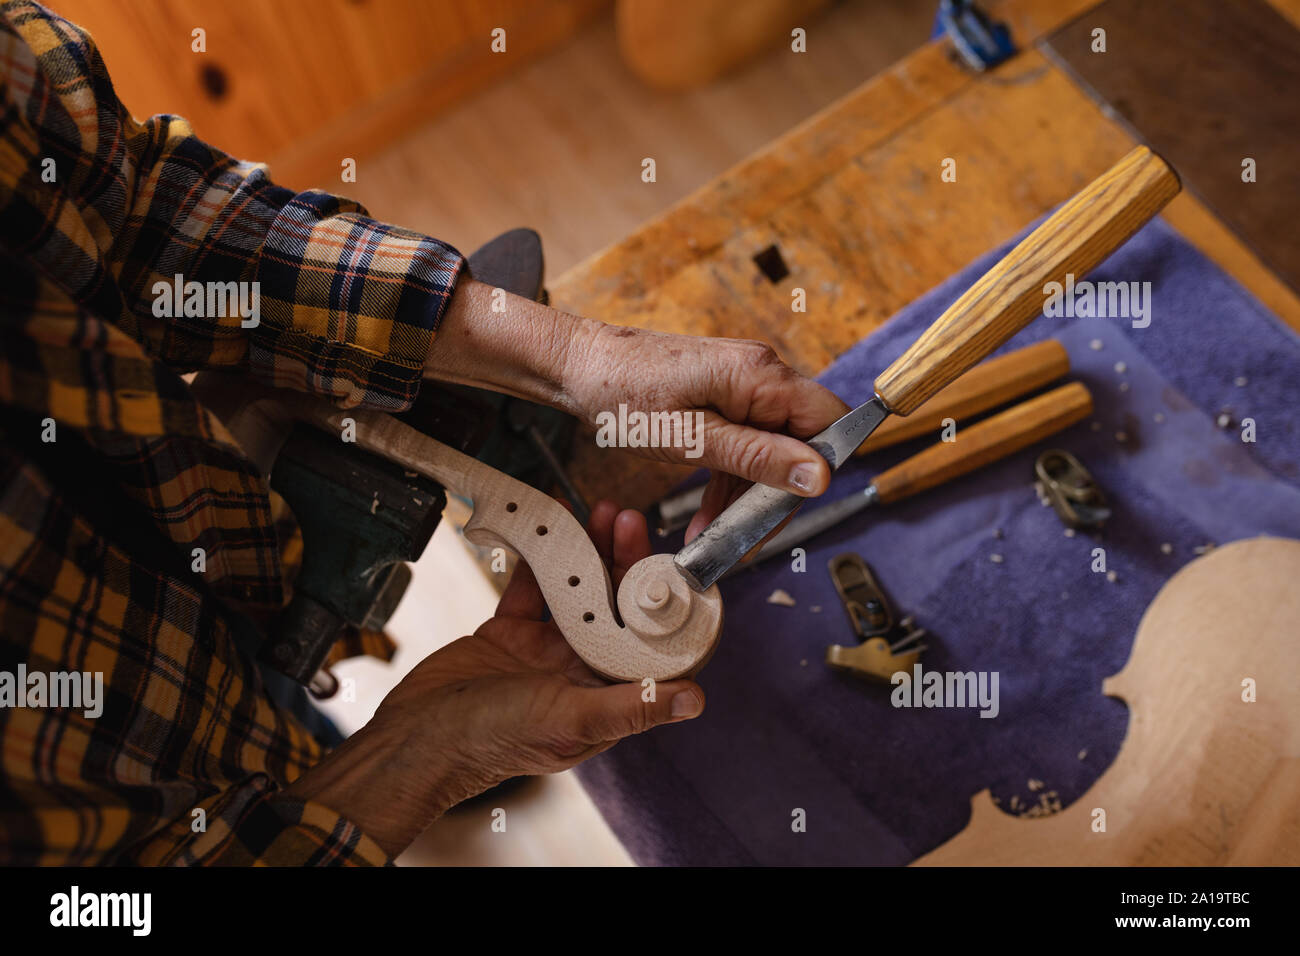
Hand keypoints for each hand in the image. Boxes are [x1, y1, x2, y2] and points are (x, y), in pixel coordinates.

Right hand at [284, 501, 703, 858]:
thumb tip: (696, 700)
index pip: (649, 642)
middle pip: (616, 605)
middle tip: (627, 520)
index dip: (660, 603)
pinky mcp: (510, 630)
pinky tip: (550, 524)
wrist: (417, 737)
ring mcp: (545, 647)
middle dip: (625, 561)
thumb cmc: (493, 742)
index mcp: (605, 693)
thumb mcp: (570, 721)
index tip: (667, 564)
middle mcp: (581, 669)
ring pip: (579, 588)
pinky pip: (533, 584)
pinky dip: (540, 556)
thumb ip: (632, 706)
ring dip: (589, 551)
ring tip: (600, 513)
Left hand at [561, 323, 849, 539]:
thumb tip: (819, 476)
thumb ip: (756, 456)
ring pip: (771, 452)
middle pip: (800, 443)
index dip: (821, 466)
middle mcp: (760, 374)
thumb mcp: (688, 438)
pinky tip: (704, 520)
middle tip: (743, 539)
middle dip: (774, 496)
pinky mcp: (724, 399)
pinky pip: (744, 447)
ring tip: (711, 538)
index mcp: (759, 375)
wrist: (577, 366)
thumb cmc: (621, 393)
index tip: (788, 508)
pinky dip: (729, 484)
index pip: (828, 421)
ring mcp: (742, 387)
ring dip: (746, 499)